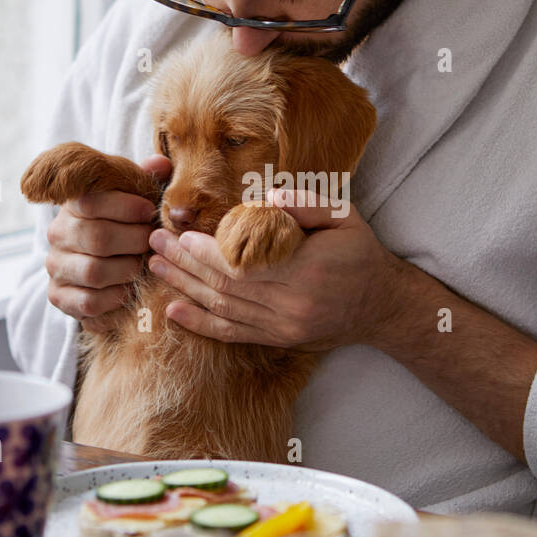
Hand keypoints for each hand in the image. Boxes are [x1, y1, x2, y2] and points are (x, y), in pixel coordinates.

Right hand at [44, 155, 170, 332]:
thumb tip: (162, 163)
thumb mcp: (132, 198)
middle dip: (135, 240)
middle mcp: (58, 233)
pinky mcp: (58, 296)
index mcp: (72, 204)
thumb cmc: (121, 225)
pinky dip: (114, 298)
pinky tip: (127, 290)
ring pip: (94, 271)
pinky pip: (88, 302)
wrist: (96, 267)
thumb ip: (145, 180)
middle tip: (153, 243)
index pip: (91, 201)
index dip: (125, 206)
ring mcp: (56, 266)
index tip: (150, 212)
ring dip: (127, 269)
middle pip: (97, 237)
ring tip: (142, 266)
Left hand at [146, 189, 406, 350]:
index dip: (205, 251)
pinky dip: (200, 323)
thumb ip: (305, 205)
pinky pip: (232, 333)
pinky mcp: (278, 339)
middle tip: (154, 244)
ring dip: (184, 289)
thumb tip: (266, 197)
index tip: (180, 234)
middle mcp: (290, 304)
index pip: (241, 262)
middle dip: (184, 264)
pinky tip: (174, 311)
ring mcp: (283, 327)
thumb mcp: (343, 217)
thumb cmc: (360, 253)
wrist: (382, 305)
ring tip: (155, 269)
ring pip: (222, 309)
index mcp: (304, 270)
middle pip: (223, 285)